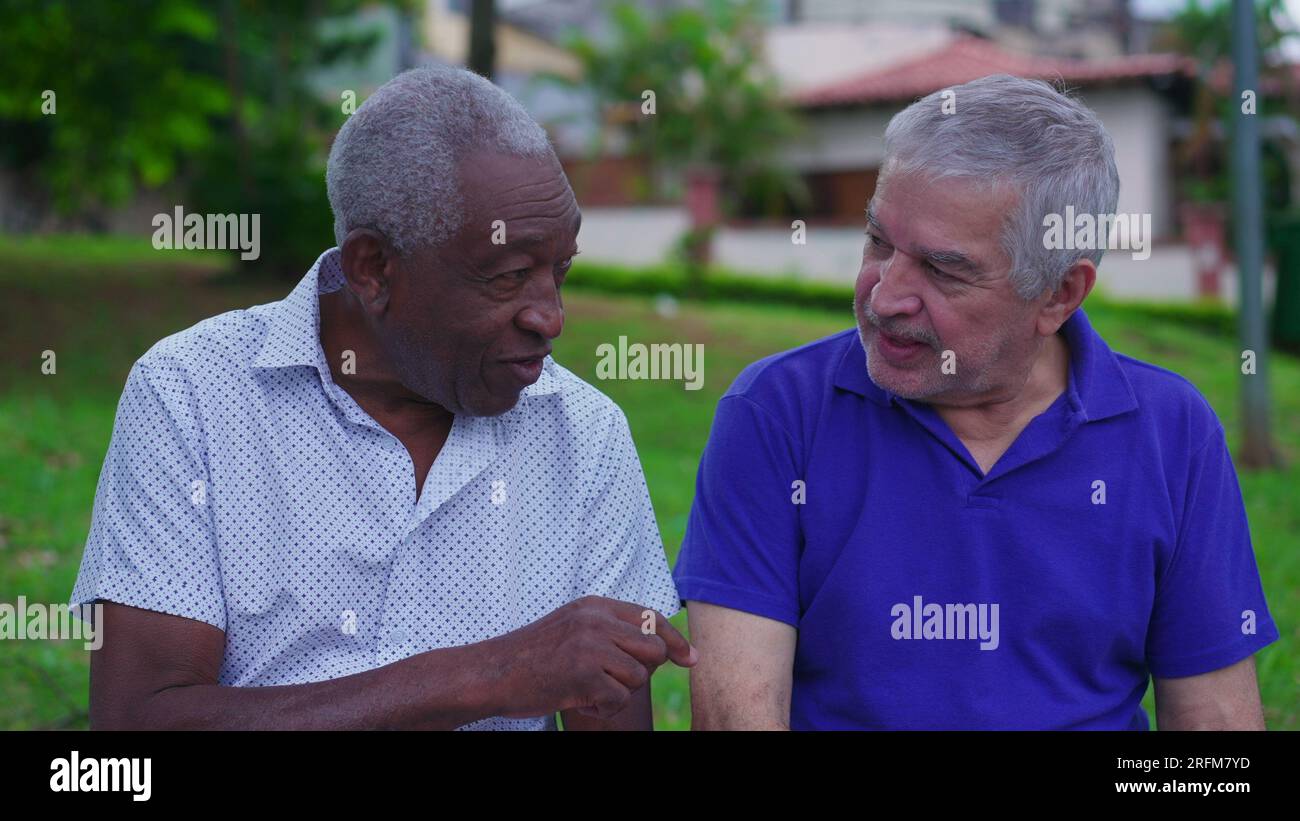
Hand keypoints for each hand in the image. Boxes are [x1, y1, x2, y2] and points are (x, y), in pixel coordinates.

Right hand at [489, 596, 695, 719]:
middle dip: (643, 670)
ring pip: (639, 676)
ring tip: (589, 691)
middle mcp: (595, 620)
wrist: (491, 673)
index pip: (651, 617)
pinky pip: (619, 698)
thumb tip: (659, 644)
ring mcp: (589, 645)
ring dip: (619, 692)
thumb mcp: (572, 627)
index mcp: (594, 606)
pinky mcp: (583, 673)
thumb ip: (609, 628)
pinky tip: (582, 702)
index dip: (675, 639)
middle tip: (614, 680)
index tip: (690, 659)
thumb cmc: (532, 657)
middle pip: (653, 647)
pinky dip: (604, 708)